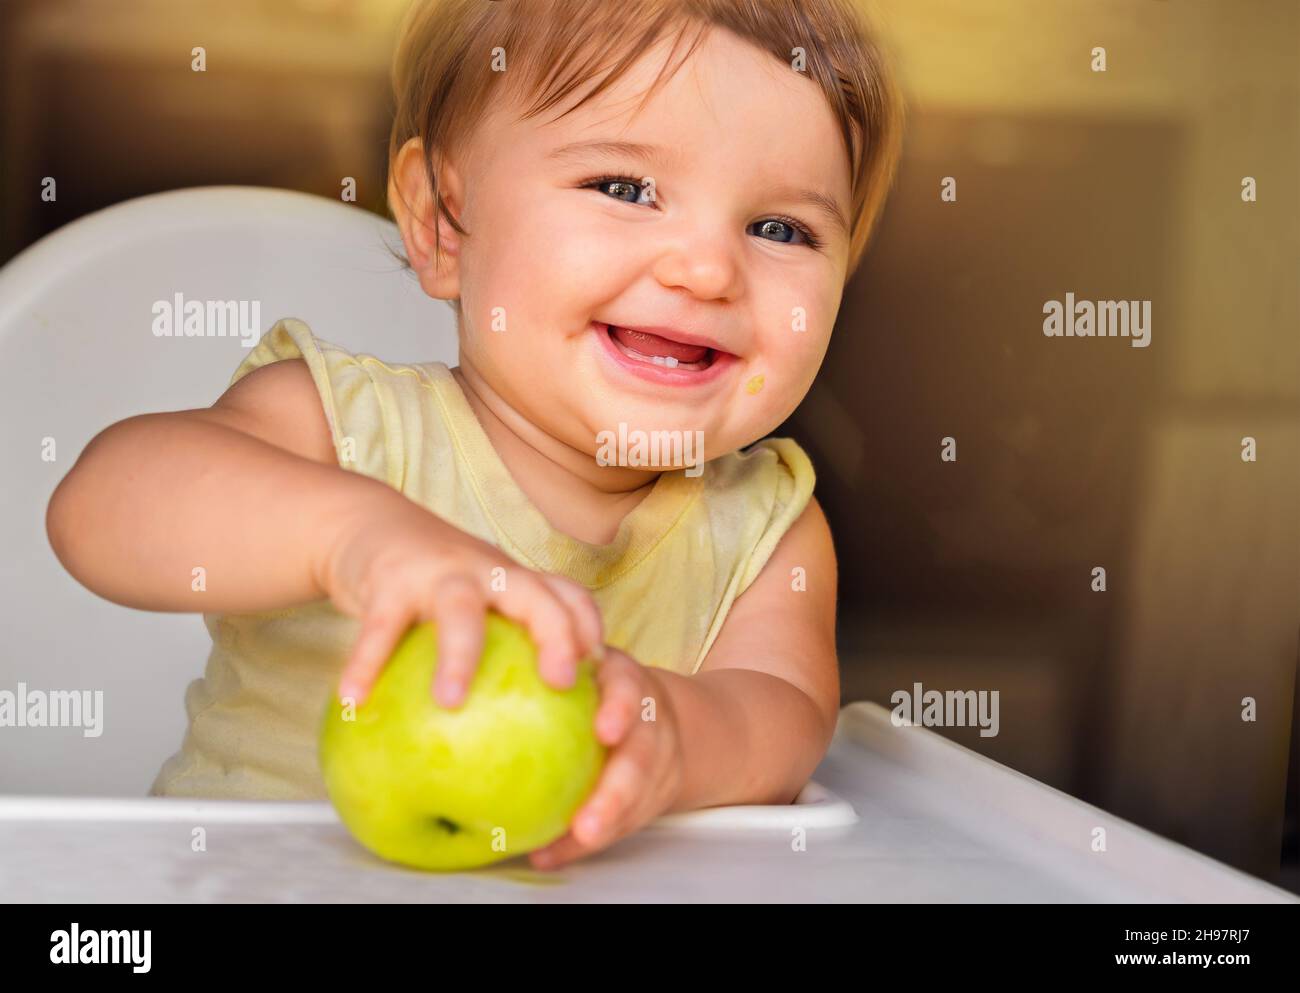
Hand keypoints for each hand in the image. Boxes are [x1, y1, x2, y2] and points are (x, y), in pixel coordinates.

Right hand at [316, 488, 602, 707]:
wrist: (370, 525)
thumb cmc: (435, 585)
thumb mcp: (478, 603)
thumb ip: (502, 649)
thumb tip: (528, 737)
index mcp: (514, 580)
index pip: (568, 594)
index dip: (590, 627)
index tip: (600, 670)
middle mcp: (488, 571)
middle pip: (534, 594)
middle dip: (555, 633)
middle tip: (561, 682)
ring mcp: (441, 572)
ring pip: (460, 610)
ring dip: (458, 655)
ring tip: (449, 703)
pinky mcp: (390, 579)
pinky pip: (380, 628)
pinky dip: (366, 664)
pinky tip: (354, 703)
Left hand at [529, 648, 684, 869]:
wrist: (652, 713)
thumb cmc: (591, 687)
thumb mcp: (573, 667)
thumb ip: (533, 672)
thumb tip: (456, 694)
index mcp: (621, 680)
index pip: (627, 689)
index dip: (619, 710)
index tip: (604, 733)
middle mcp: (646, 719)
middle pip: (640, 756)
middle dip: (615, 794)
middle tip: (587, 825)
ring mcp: (656, 756)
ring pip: (640, 795)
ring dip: (607, 823)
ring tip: (576, 842)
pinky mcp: (656, 790)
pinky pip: (627, 820)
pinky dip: (590, 839)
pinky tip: (552, 853)